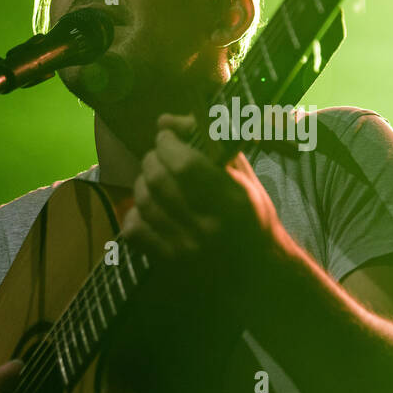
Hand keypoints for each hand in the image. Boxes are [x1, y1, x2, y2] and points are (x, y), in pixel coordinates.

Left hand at [119, 113, 285, 275]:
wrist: (258, 271)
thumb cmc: (251, 215)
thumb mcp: (242, 177)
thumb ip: (209, 143)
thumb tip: (165, 121)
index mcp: (232, 200)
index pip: (185, 164)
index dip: (167, 143)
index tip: (168, 137)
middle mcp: (208, 226)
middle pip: (158, 180)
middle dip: (152, 158)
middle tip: (159, 156)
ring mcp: (187, 247)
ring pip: (144, 201)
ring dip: (143, 182)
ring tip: (154, 179)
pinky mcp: (170, 263)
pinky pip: (134, 229)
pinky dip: (135, 213)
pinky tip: (149, 208)